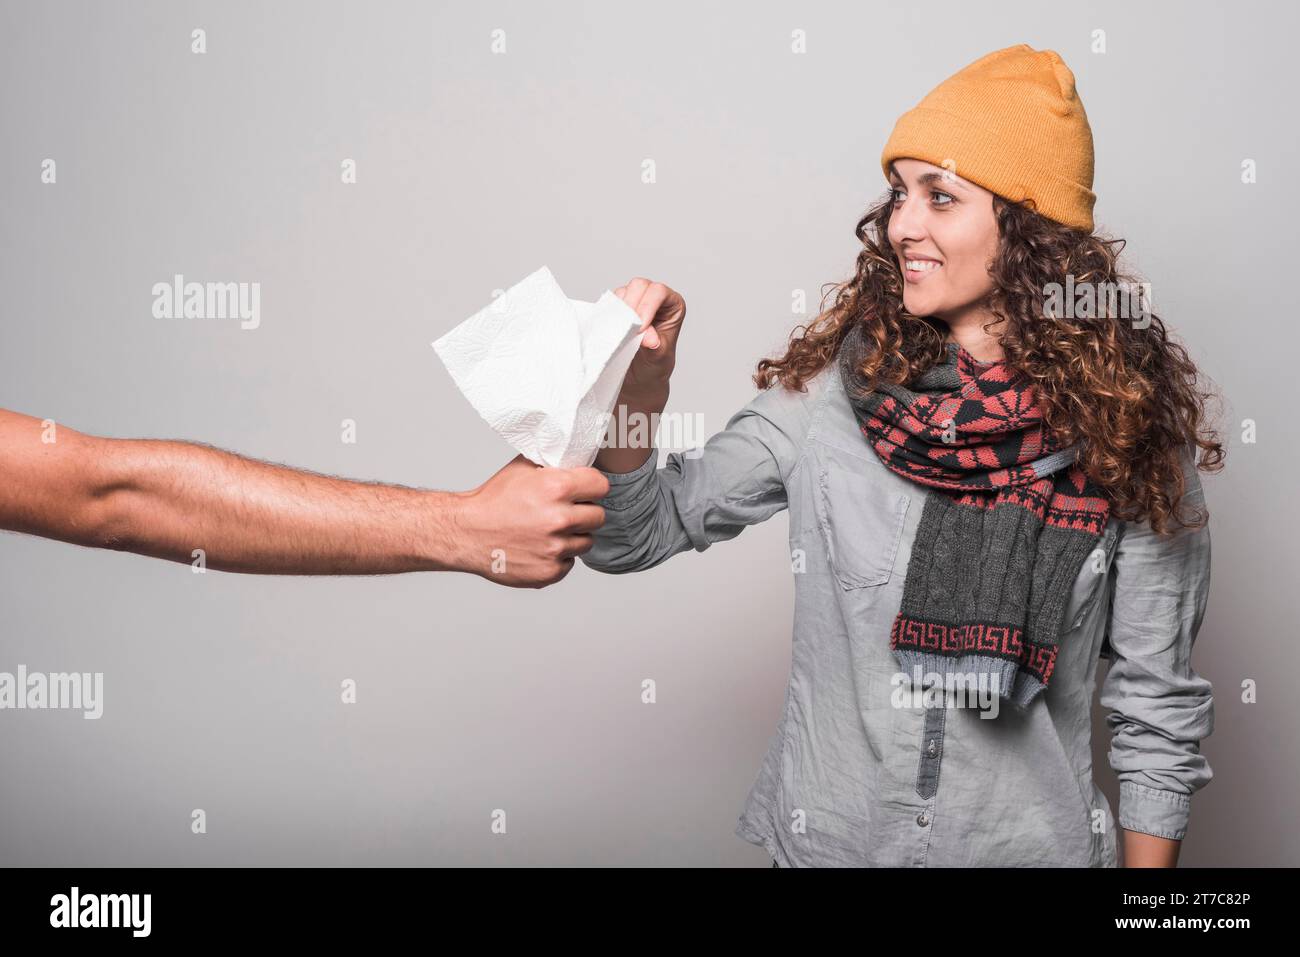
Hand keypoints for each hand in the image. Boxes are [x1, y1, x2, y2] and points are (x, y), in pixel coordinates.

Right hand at [453, 455, 608, 586]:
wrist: (466, 532)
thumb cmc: (492, 500)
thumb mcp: (522, 468)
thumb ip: (553, 464)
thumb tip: (576, 457)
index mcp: (557, 488)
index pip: (601, 486)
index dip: (592, 488)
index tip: (584, 491)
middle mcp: (560, 519)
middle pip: (598, 516)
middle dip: (585, 513)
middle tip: (565, 512)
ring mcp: (555, 548)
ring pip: (586, 542)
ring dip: (572, 537)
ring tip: (548, 531)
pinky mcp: (549, 571)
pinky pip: (569, 563)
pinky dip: (558, 557)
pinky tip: (539, 548)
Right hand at [614, 278, 684, 399]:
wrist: (638, 380)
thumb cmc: (654, 366)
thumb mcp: (659, 360)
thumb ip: (656, 347)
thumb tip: (649, 338)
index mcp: (672, 306)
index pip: (659, 292)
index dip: (648, 306)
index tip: (639, 328)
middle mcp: (653, 299)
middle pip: (640, 285)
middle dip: (631, 305)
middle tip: (627, 329)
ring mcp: (634, 302)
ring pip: (622, 292)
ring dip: (619, 310)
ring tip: (619, 332)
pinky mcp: (616, 310)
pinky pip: (608, 303)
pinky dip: (607, 314)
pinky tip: (610, 329)